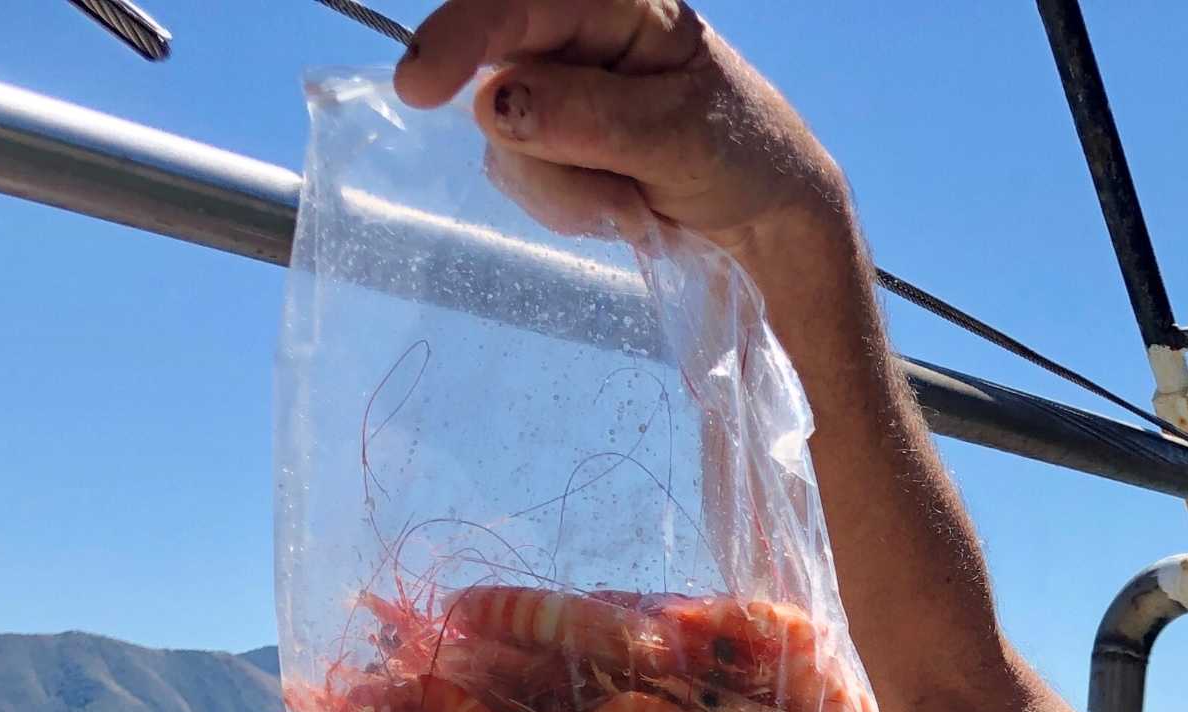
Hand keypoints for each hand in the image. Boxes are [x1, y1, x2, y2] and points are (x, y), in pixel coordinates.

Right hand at [396, 1, 855, 275]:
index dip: (462, 36)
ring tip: (638, 203)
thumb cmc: (742, 151)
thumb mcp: (683, 136)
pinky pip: (522, 178)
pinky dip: (572, 208)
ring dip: (568, 193)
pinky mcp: (546, 138)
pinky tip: (624, 208)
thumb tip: (497, 103)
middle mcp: (570, 32)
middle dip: (546, 156)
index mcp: (613, 2)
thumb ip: (594, 118)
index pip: (517, 2)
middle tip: (621, 199)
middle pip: (493, 78)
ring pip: (504, 142)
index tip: (421, 85)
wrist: (766, 214)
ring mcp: (551, 87)